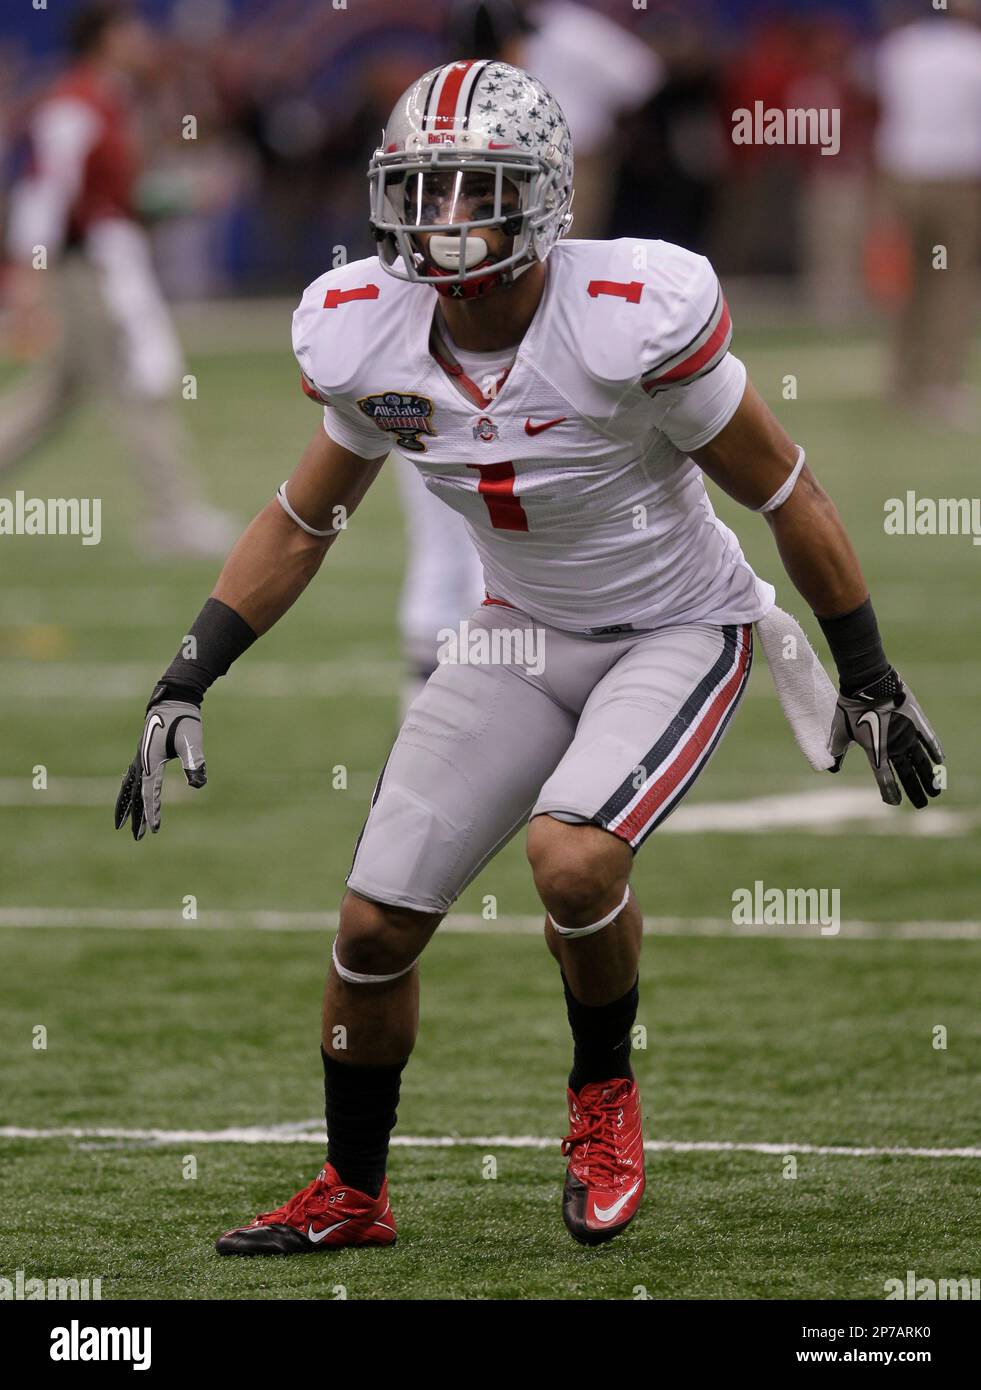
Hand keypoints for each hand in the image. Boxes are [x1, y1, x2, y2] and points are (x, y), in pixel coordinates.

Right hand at [114, 697, 205, 839]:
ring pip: (129, 787)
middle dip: (136, 817)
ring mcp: (140, 757)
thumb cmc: (184, 720)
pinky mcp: (143, 753)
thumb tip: (198, 784)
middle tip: (137, 837)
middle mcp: (141, 761)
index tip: (155, 829)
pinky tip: (128, 796)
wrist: (174, 700)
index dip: (152, 812)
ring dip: (127, 806)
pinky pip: (131, 777)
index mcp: (151, 760)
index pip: (149, 793)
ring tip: (122, 824)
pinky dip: (127, 790)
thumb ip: (195, 762)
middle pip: (135, 795)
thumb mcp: (192, 741)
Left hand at [828, 669, 943, 807]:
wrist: (868, 682)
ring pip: (922, 762)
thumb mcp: (839, 731)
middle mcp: (894, 746)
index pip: (884, 777)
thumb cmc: (850, 706)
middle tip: (922, 804)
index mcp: (875, 750)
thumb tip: (831, 767)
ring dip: (929, 777)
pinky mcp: (916, 720)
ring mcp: (907, 734)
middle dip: (915, 791)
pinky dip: (935, 751)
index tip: (894, 802)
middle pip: (907, 774)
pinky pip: (928, 739)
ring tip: (936, 791)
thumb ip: (837, 749)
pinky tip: (940, 762)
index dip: (889, 791)